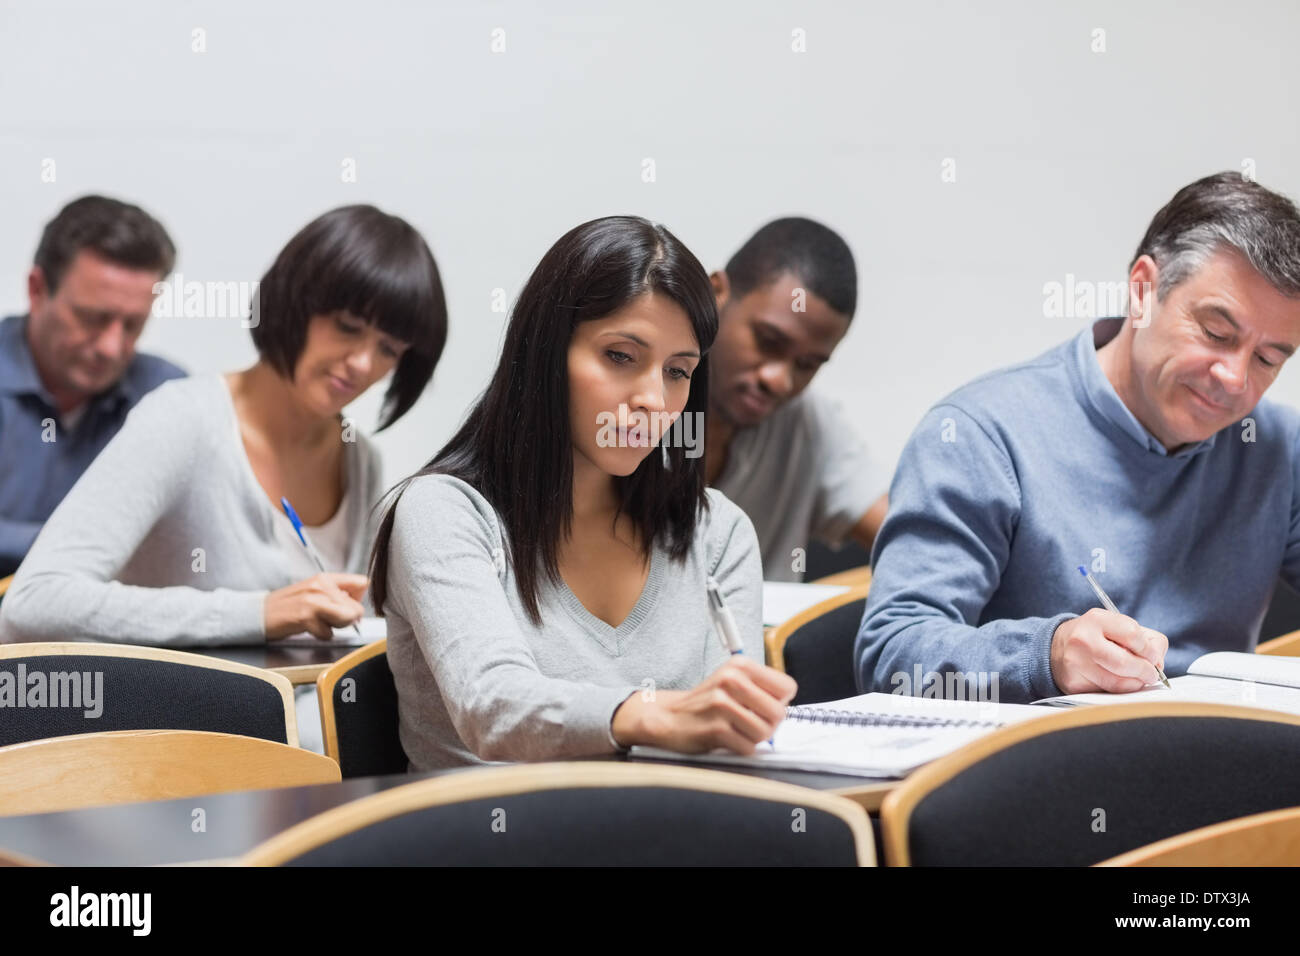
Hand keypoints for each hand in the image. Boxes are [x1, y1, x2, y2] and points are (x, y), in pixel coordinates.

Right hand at [264, 573, 368, 639]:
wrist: (258, 613)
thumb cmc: (288, 606)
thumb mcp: (314, 592)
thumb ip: (336, 595)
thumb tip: (358, 609)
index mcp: (325, 578)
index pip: (362, 583)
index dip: (359, 600)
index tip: (348, 608)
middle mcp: (321, 586)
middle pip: (356, 607)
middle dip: (347, 619)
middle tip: (328, 620)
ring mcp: (313, 600)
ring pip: (347, 618)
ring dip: (336, 627)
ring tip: (320, 623)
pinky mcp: (305, 616)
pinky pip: (328, 633)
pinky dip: (321, 635)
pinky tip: (309, 629)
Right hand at [611, 655, 797, 753]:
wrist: (668, 717)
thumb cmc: (706, 702)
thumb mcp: (732, 681)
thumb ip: (761, 687)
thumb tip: (788, 704)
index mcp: (740, 666)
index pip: (787, 687)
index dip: (779, 701)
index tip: (763, 705)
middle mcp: (732, 681)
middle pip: (779, 712)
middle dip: (769, 724)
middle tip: (751, 722)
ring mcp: (722, 705)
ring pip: (765, 732)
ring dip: (754, 738)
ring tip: (738, 731)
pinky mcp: (716, 729)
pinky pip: (748, 748)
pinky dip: (741, 748)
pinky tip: (727, 739)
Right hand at [1049, 608, 1168, 693]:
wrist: (1056, 647)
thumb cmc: (1097, 637)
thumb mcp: (1118, 626)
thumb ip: (1148, 640)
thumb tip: (1158, 665)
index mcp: (1096, 619)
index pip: (1132, 635)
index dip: (1149, 650)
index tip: (1152, 657)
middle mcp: (1082, 640)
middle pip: (1125, 663)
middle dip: (1145, 672)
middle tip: (1151, 674)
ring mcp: (1075, 663)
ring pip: (1117, 683)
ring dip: (1135, 684)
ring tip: (1138, 679)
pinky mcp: (1074, 683)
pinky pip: (1106, 692)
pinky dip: (1119, 691)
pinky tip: (1119, 683)